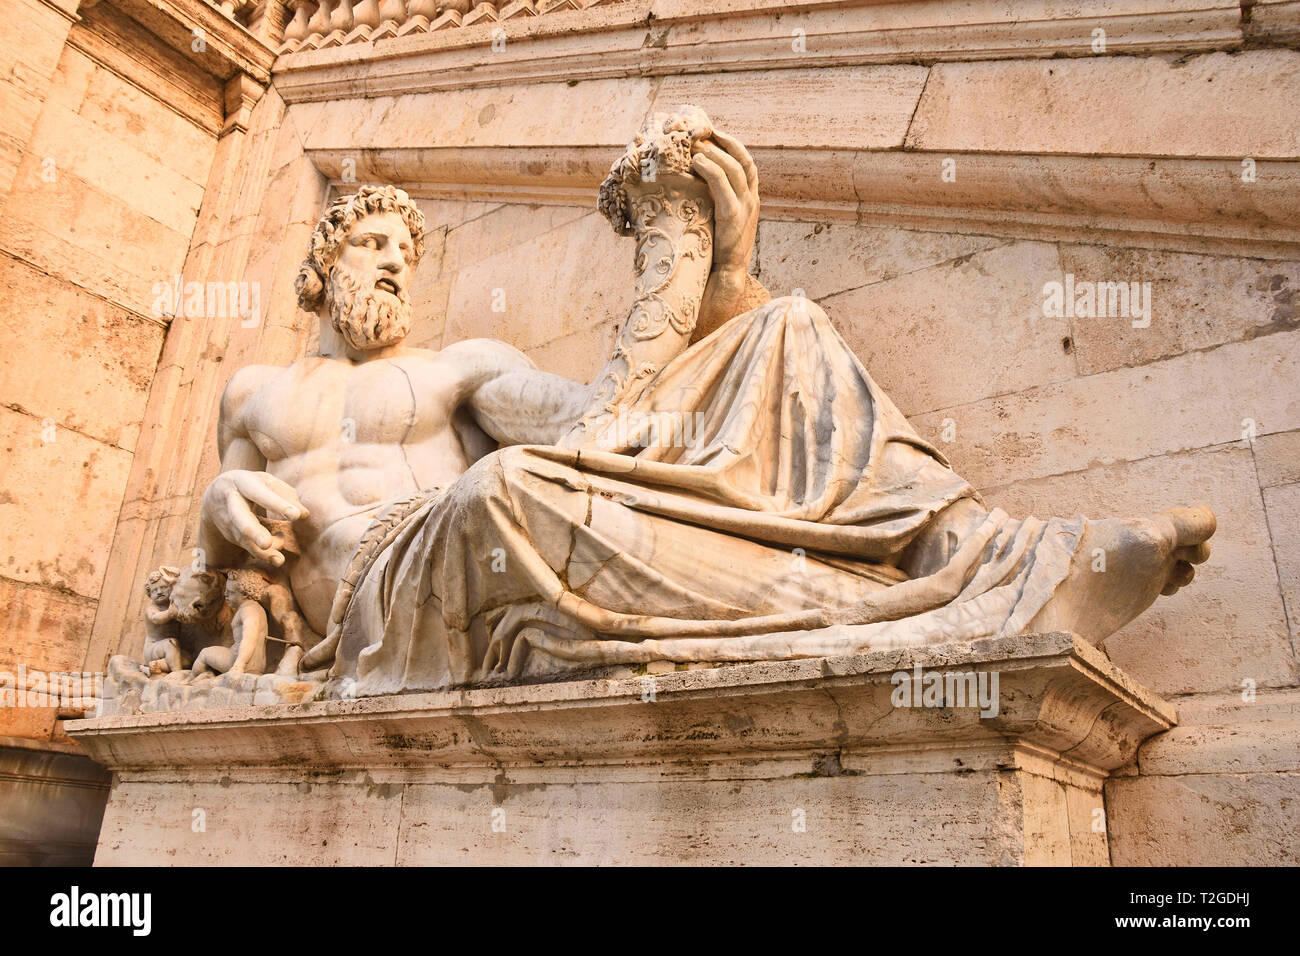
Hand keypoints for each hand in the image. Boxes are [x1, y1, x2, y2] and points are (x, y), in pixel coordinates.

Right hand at [200, 470, 306, 566]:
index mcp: (242, 482)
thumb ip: (286, 495)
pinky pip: (247, 547)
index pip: (260, 493)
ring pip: (243, 538)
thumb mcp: (267, 482)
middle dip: (253, 531)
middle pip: (240, 518)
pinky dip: (263, 554)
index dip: (277, 504)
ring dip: (261, 551)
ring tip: (279, 559)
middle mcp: (231, 502)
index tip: (296, 516)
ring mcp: (228, 521)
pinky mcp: (231, 536)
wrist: (216, 494)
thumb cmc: (251, 485)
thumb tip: (304, 515)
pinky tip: (277, 559)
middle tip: (267, 544)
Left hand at [691, 130, 758, 276]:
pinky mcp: (733, 218)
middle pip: (742, 159)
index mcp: (750, 198)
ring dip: (714, 152)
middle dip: (722, 141)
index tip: (713, 131)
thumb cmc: (716, 247)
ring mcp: (745, 208)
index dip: (731, 143)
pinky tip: (697, 162)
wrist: (726, 275)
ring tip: (694, 144)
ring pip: (735, 169)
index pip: (746, 161)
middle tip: (701, 131)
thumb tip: (692, 179)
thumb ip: (714, 198)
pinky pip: (724, 187)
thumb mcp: (720, 217)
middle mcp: (751, 199)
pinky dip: (711, 170)